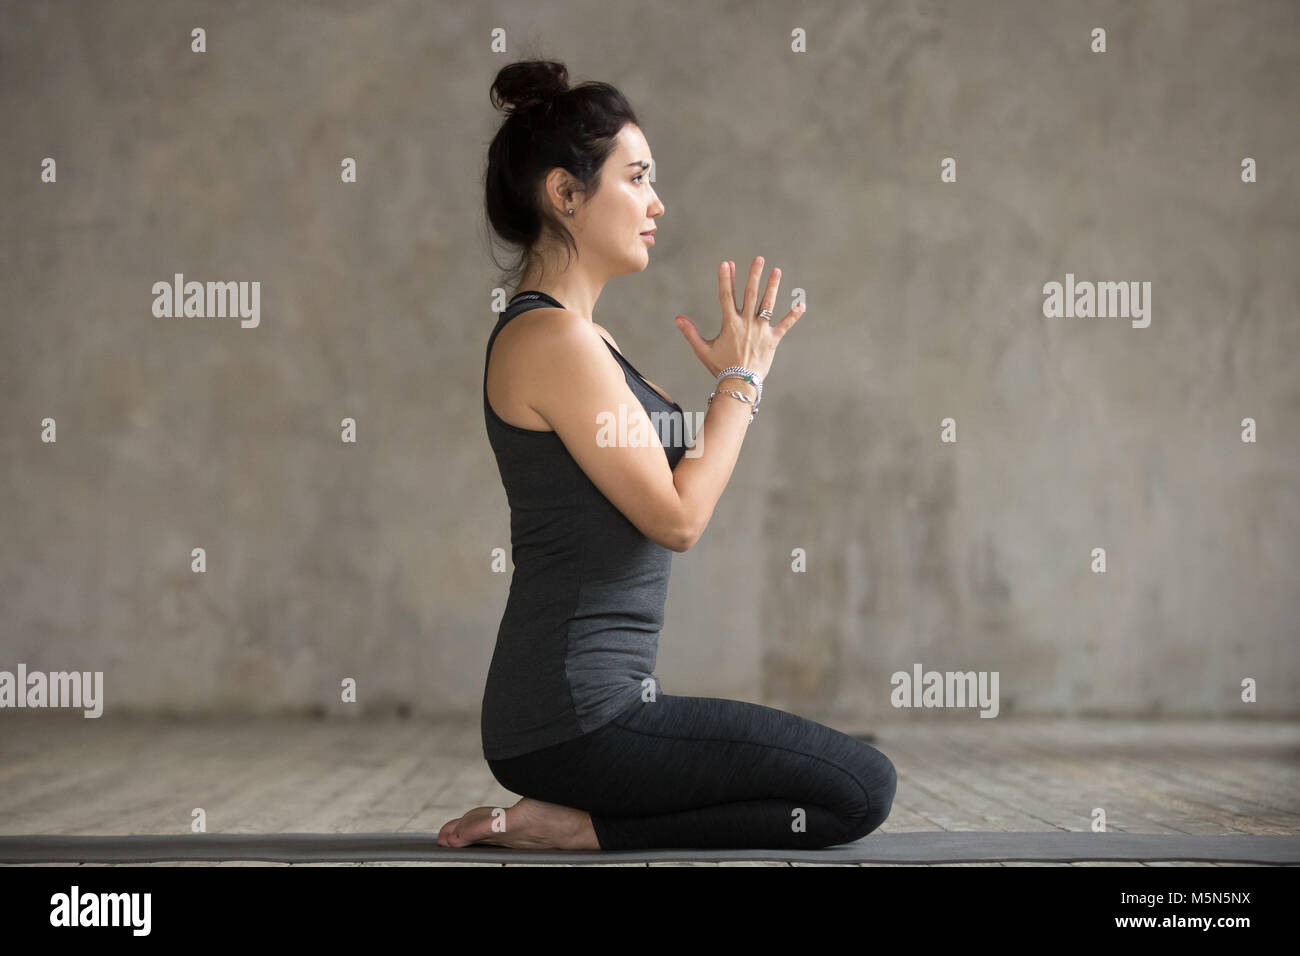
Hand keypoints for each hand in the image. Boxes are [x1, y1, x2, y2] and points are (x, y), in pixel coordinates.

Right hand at [673, 257, 804, 381]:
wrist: (740, 383)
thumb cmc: (721, 367)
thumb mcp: (703, 350)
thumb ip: (691, 333)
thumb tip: (677, 319)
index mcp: (730, 323)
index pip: (726, 296)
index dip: (726, 279)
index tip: (727, 263)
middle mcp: (747, 323)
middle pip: (751, 294)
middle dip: (754, 275)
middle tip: (758, 259)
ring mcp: (761, 330)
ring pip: (768, 304)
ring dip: (773, 286)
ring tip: (776, 270)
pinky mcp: (773, 340)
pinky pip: (785, 325)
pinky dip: (793, 315)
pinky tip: (801, 304)